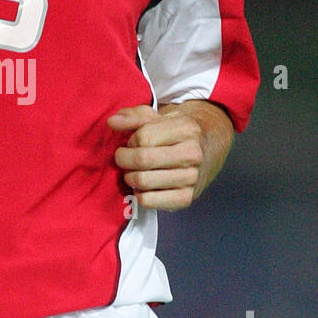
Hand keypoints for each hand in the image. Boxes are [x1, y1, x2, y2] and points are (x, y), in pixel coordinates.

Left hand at [107, 101, 232, 210]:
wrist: (205, 152)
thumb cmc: (173, 134)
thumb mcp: (157, 118)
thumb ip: (133, 116)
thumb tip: (113, 122)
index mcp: (187, 129)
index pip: (143, 137)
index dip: (130, 141)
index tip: (132, 143)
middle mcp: (193, 153)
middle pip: (142, 160)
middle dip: (124, 160)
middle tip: (124, 159)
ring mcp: (191, 177)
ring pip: (143, 181)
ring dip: (130, 177)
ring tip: (133, 171)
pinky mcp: (186, 198)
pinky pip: (148, 201)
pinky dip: (138, 194)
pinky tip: (143, 187)